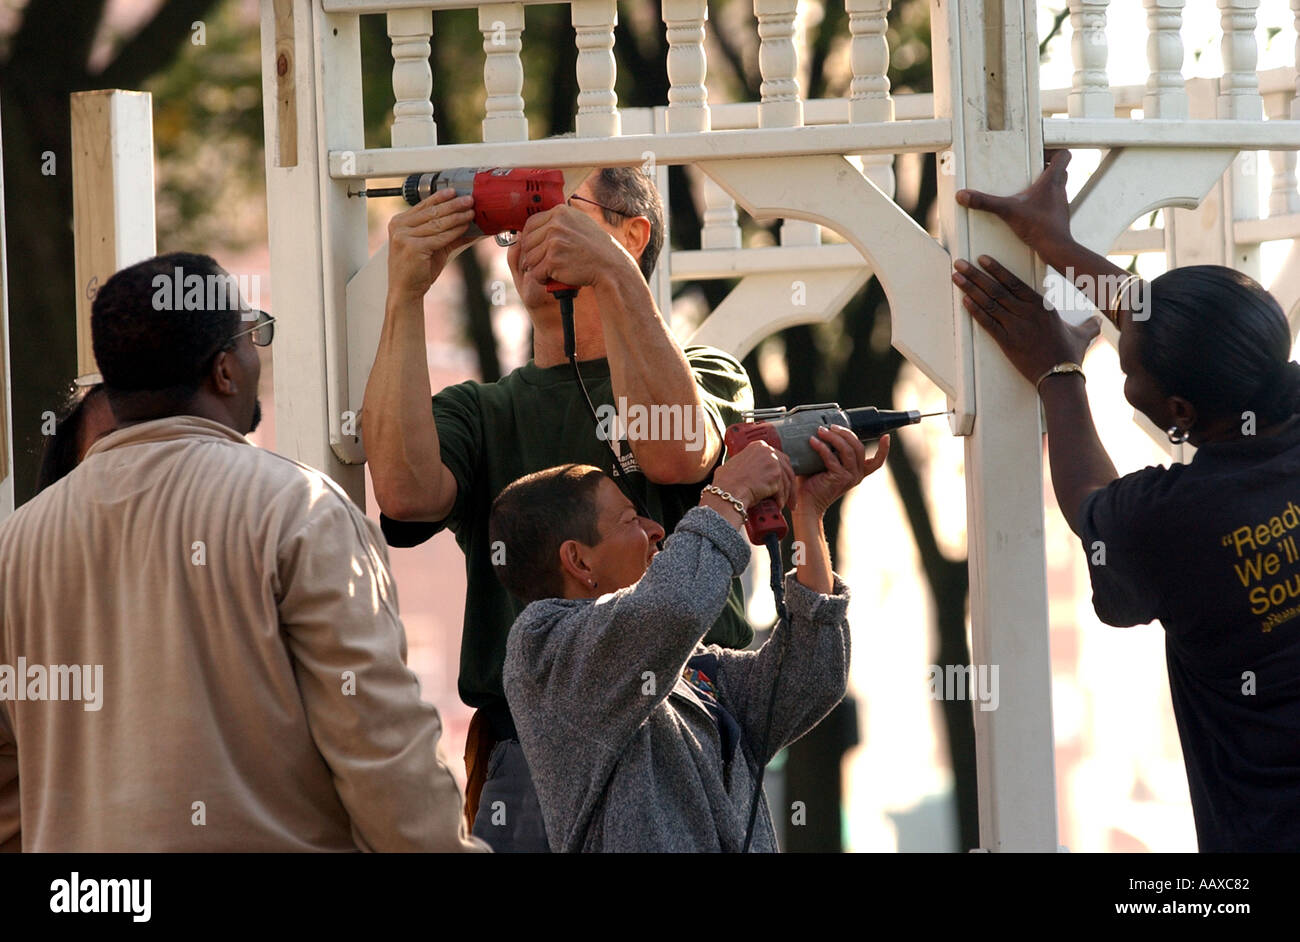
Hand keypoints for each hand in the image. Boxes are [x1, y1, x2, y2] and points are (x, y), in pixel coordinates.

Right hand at [386, 188, 477, 300]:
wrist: (406, 290)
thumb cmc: (417, 269)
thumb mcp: (431, 247)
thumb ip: (447, 234)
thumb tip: (468, 223)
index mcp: (399, 222)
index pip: (423, 205)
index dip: (440, 197)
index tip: (454, 191)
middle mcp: (399, 227)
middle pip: (431, 212)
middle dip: (453, 205)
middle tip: (469, 200)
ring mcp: (404, 236)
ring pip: (437, 223)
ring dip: (457, 217)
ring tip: (471, 212)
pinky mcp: (413, 247)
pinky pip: (439, 237)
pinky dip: (454, 231)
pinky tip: (465, 227)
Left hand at [516, 204, 636, 289]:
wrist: (610, 266)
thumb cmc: (597, 249)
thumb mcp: (579, 224)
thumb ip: (558, 223)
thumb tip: (534, 228)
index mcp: (560, 213)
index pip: (530, 223)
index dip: (529, 238)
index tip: (534, 248)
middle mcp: (555, 225)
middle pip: (527, 242)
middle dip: (533, 255)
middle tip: (544, 263)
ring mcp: (554, 242)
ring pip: (529, 259)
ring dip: (538, 269)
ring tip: (552, 271)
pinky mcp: (553, 260)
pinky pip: (535, 273)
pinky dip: (542, 279)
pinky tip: (554, 278)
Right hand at [711, 441, 795, 511]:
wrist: (728, 491)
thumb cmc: (727, 483)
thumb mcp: (735, 464)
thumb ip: (747, 462)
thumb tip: (750, 471)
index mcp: (758, 446)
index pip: (778, 458)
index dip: (780, 472)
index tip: (781, 481)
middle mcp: (768, 451)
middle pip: (786, 469)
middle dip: (788, 484)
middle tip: (787, 495)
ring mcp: (773, 462)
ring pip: (786, 480)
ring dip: (786, 494)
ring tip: (783, 503)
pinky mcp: (776, 475)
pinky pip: (782, 490)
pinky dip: (781, 499)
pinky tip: (778, 506)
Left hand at [794, 427, 889, 520]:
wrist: (806, 503)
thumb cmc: (812, 482)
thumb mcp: (826, 464)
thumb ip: (830, 451)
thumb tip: (822, 429)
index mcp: (858, 472)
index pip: (876, 461)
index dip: (884, 449)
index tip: (885, 436)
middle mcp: (857, 475)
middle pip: (858, 447)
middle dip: (846, 433)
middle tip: (831, 426)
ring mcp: (850, 477)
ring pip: (847, 450)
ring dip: (834, 437)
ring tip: (821, 431)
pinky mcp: (839, 478)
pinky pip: (832, 457)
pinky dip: (821, 447)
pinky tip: (813, 442)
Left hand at [952, 255, 1100, 385]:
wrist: (1062, 376)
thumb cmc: (1071, 356)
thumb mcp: (1083, 336)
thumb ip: (1088, 325)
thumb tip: (1099, 322)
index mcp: (1041, 306)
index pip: (1015, 282)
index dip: (997, 269)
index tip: (982, 258)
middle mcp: (1026, 313)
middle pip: (997, 289)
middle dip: (976, 274)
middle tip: (960, 262)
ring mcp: (1016, 327)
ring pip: (989, 302)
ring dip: (970, 288)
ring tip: (956, 275)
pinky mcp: (1007, 342)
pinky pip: (988, 323)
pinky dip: (975, 311)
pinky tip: (963, 300)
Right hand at [956, 150, 1073, 253]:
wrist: (1054, 248)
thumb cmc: (1039, 227)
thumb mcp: (1007, 211)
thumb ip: (985, 202)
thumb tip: (964, 196)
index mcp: (1052, 181)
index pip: (1063, 155)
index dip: (1053, 150)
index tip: (1038, 153)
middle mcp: (1059, 190)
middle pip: (1060, 170)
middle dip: (1045, 167)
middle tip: (1029, 171)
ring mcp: (1060, 203)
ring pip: (1057, 186)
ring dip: (1044, 185)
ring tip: (1026, 190)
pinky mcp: (1057, 216)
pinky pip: (1052, 203)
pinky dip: (1042, 202)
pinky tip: (1029, 210)